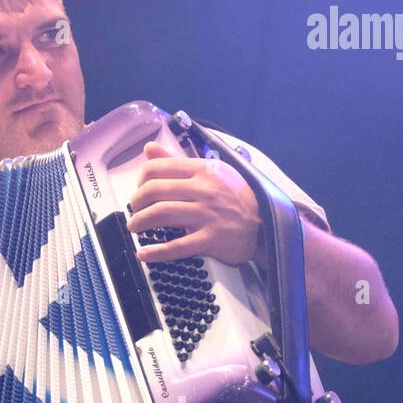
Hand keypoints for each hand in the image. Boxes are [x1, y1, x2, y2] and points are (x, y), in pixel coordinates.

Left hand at [127, 141, 265, 268]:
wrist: (267, 224)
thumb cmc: (235, 197)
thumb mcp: (210, 172)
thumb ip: (176, 161)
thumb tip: (148, 149)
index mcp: (202, 169)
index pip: (157, 168)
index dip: (140, 180)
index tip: (140, 191)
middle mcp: (204, 189)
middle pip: (154, 190)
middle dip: (137, 202)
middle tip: (135, 211)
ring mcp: (208, 214)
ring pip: (161, 214)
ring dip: (140, 222)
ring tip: (135, 228)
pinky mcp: (212, 239)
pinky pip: (177, 246)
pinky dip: (156, 252)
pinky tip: (143, 254)